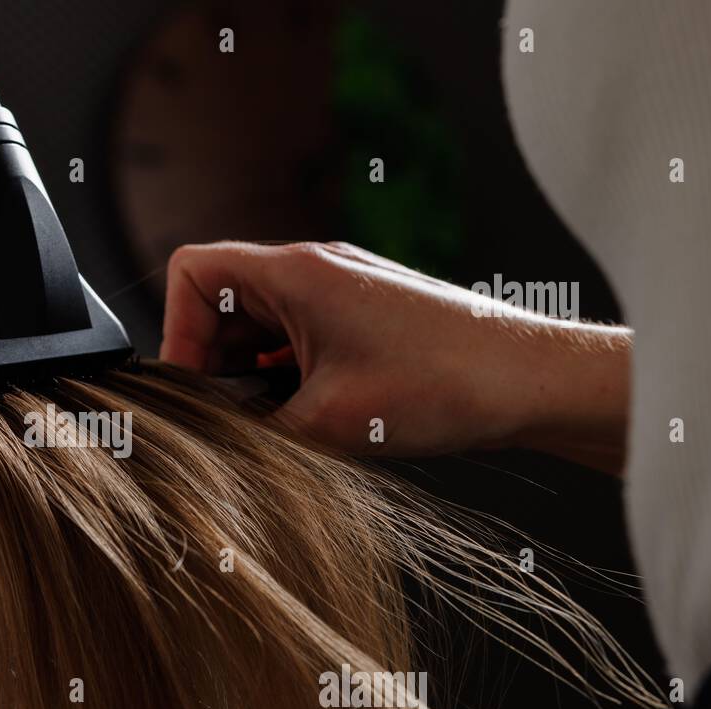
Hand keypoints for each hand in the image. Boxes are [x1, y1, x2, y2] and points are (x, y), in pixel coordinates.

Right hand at [159, 241, 631, 472]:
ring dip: (251, 375)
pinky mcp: (362, 317)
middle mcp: (314, 269)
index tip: (192, 389)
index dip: (176, 332)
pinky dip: (285, 376)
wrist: (534, 382)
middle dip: (213, 363)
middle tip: (230, 419)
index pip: (191, 272)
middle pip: (220, 302)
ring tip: (279, 423)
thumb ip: (249, 427)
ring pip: (257, 325)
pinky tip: (310, 416)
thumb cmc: (446, 385)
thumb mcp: (326, 422)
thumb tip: (207, 437)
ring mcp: (340, 291)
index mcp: (295, 272)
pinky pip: (295, 338)